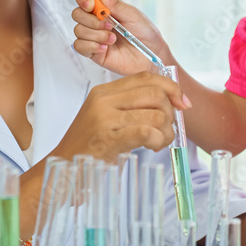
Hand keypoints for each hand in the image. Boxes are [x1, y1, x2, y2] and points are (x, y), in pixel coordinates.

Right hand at [50, 72, 190, 161]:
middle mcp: (104, 100)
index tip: (183, 103)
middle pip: (155, 94)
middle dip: (170, 113)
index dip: (170, 87)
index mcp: (104, 91)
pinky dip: (158, 140)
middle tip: (166, 130)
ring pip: (156, 114)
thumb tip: (173, 103)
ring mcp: (105, 118)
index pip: (145, 77)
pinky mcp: (108, 138)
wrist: (63, 168)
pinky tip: (152, 147)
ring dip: (166, 132)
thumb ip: (132, 106)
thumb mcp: (107, 118)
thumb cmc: (89, 147)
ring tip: (158, 143)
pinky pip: (147, 131)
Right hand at [72, 0, 169, 75]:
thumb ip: (116, 4)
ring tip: (113, 39)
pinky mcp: (92, 51)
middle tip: (110, 25)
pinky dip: (92, 46)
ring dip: (96, 35)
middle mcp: (95, 19)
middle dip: (92, 20)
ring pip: (78, 30)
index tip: (90, 5)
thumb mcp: (133, 15)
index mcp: (104, 6)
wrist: (150, 55)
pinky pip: (79, 46)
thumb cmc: (144, 33)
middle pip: (77, 13)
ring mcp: (92, 36)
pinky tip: (105, 48)